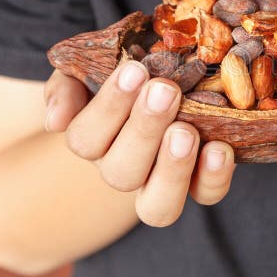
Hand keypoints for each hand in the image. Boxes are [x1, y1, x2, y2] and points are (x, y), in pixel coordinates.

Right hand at [43, 61, 234, 225]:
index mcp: (95, 141)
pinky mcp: (201, 184)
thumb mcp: (88, 71)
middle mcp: (124, 169)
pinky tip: (220, 148)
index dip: (108, 108)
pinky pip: (206, 196)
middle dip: (143, 130)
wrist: (168, 83)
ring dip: (173, 168)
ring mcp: (162, 182)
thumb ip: (65, 88)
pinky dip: (214, 177)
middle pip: (121, 173)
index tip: (134, 70)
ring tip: (186, 131)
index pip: (86, 140)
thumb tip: (56, 121)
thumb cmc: (127, 75)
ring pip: (159, 206)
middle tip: (165, 91)